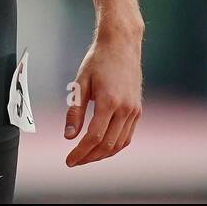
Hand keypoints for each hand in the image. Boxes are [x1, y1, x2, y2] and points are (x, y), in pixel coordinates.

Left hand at [64, 23, 142, 166]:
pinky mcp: (138, 110)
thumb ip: (75, 111)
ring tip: (86, 156)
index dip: (80, 152)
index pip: (94, 137)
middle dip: (90, 157)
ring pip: (119, 144)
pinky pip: (127, 136)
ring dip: (102, 154)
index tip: (69, 160)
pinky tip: (102, 147)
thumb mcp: (81, 83)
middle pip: (107, 145)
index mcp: (109, 101)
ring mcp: (134, 110)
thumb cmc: (98, 60)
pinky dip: (115, 146)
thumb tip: (68, 137)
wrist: (122, 44)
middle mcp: (125, 108)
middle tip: (75, 161)